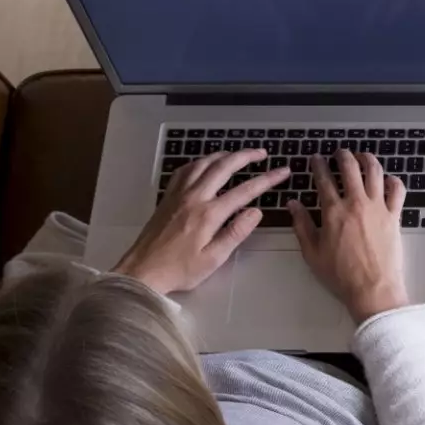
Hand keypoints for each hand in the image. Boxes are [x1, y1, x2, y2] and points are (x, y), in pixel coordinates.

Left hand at [113, 149, 289, 294]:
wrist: (142, 270)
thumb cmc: (180, 270)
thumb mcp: (214, 259)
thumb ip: (236, 233)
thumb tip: (256, 212)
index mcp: (209, 214)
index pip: (245, 190)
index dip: (267, 179)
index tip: (282, 171)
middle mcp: (194, 197)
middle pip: (224, 167)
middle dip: (246, 156)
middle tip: (262, 153)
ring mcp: (178, 194)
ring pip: (203, 163)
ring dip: (223, 155)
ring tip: (238, 154)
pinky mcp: (168, 196)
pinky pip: (185, 170)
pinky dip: (200, 162)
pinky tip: (205, 164)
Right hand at [289, 149, 410, 322]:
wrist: (373, 289)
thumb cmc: (340, 274)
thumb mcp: (312, 252)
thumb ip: (301, 225)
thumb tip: (293, 204)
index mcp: (333, 211)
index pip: (324, 179)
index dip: (318, 165)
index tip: (316, 158)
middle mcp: (356, 203)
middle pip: (350, 168)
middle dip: (343, 156)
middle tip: (339, 152)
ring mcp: (378, 208)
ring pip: (375, 173)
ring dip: (367, 160)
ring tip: (362, 156)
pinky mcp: (394, 217)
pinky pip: (397, 191)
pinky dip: (393, 180)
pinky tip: (388, 178)